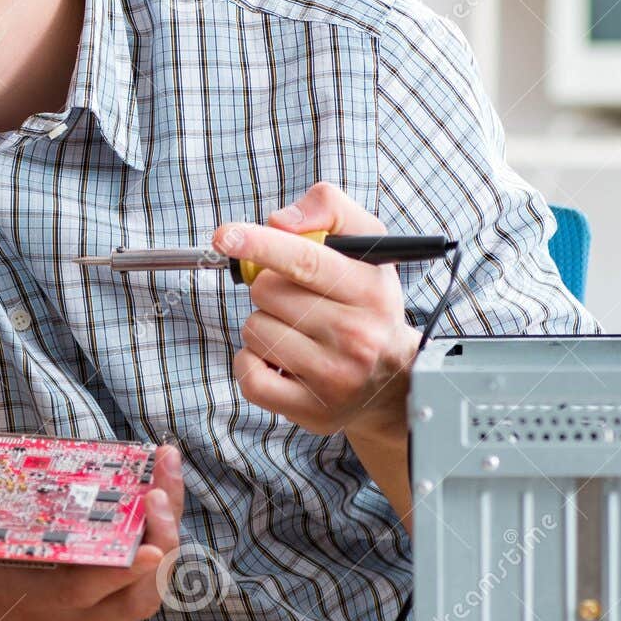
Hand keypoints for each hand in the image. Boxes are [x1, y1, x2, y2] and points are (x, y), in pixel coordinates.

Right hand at [0, 442, 184, 620]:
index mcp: (44, 605)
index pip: (96, 591)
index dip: (128, 568)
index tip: (150, 541)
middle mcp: (81, 620)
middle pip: (141, 584)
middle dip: (161, 535)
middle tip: (160, 489)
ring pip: (153, 586)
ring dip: (167, 535)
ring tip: (167, 483)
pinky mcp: (112, 615)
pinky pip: (147, 585)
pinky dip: (160, 548)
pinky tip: (163, 502)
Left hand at [215, 182, 419, 440]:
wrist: (395, 379)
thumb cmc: (367, 301)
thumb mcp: (366, 242)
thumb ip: (328, 209)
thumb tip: (278, 222)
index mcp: (370, 289)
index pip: (305, 259)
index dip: (259, 243)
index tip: (225, 235)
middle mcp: (357, 336)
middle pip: (267, 293)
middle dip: (268, 287)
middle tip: (297, 298)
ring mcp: (335, 378)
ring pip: (254, 331)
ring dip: (264, 324)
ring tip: (297, 330)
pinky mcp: (313, 411)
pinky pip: (249, 375)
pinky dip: (252, 361)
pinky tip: (279, 358)